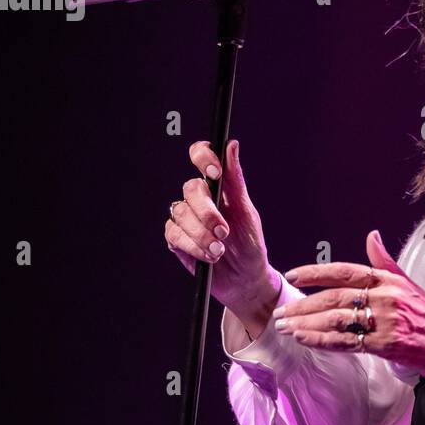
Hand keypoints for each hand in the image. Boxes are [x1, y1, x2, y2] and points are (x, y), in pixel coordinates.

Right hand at [164, 138, 281, 328]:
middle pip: (190, 189)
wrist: (245, 279)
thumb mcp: (247, 212)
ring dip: (202, 234)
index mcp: (217, 186)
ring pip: (180, 213)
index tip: (215, 173)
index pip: (200, 156)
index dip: (203, 157)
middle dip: (207, 211)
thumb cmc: (250, 243)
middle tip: (224, 231)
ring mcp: (185, 219)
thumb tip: (231, 145)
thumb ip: (235, 180)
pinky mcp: (176, 240)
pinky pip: (174, 234)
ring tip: (220, 250)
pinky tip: (208, 256)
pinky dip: (193, 246)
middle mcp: (198, 199)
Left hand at [276, 230, 424, 388]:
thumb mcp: (410, 285)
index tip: (293, 276)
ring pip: (336, 319)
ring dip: (306, 323)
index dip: (316, 272)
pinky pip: (347, 342)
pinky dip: (322, 340)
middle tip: (281, 312)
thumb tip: (371, 236)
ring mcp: (387, 320)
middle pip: (334, 296)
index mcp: (390, 280)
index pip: (345, 271)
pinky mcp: (388, 345)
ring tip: (285, 327)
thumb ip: (386, 263)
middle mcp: (386, 296)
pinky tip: (305, 340)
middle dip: (303, 304)